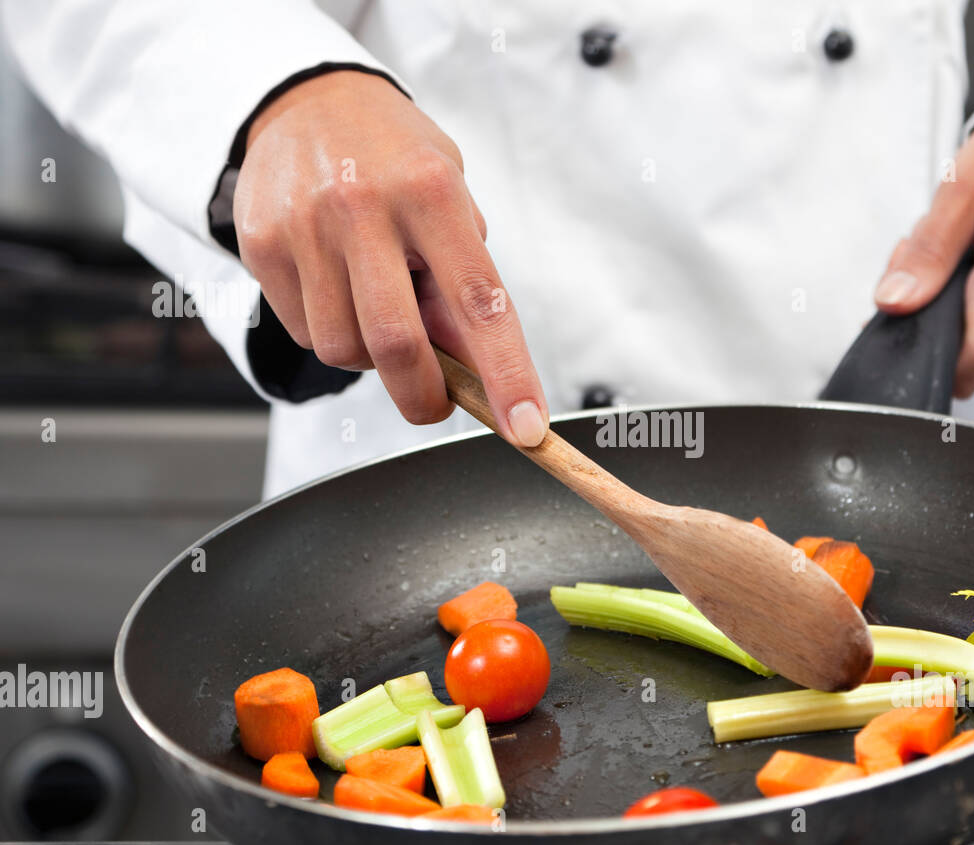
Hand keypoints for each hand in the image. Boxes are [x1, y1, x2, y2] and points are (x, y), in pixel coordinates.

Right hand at [233, 70, 547, 443]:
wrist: (307, 102)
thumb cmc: (396, 160)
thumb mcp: (450, 199)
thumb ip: (463, 280)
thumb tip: (474, 368)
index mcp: (431, 191)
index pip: (479, 301)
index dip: (506, 372)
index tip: (525, 425)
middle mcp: (364, 206)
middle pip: (396, 343)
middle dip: (423, 396)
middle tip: (436, 404)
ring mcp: (305, 225)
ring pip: (343, 348)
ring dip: (371, 358)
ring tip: (377, 310)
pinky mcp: (260, 243)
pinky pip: (303, 330)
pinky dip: (330, 331)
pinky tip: (337, 289)